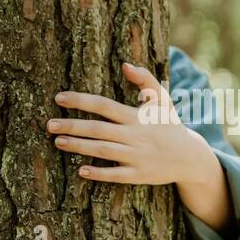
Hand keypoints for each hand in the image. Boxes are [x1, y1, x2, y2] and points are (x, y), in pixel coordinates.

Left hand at [49, 62, 232, 233]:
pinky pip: (115, 174)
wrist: (190, 157)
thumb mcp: (162, 99)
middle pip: (98, 129)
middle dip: (72, 126)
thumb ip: (145, 80)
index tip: (59, 98)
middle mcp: (135, 136)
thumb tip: (125, 64)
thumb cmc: (170, 125)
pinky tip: (80, 170)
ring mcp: (136, 156)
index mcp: (137, 116)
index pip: (104, 105)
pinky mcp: (138, 175)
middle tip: (49, 124)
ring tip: (57, 142)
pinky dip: (98, 173)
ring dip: (79, 146)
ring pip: (102, 151)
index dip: (80, 101)